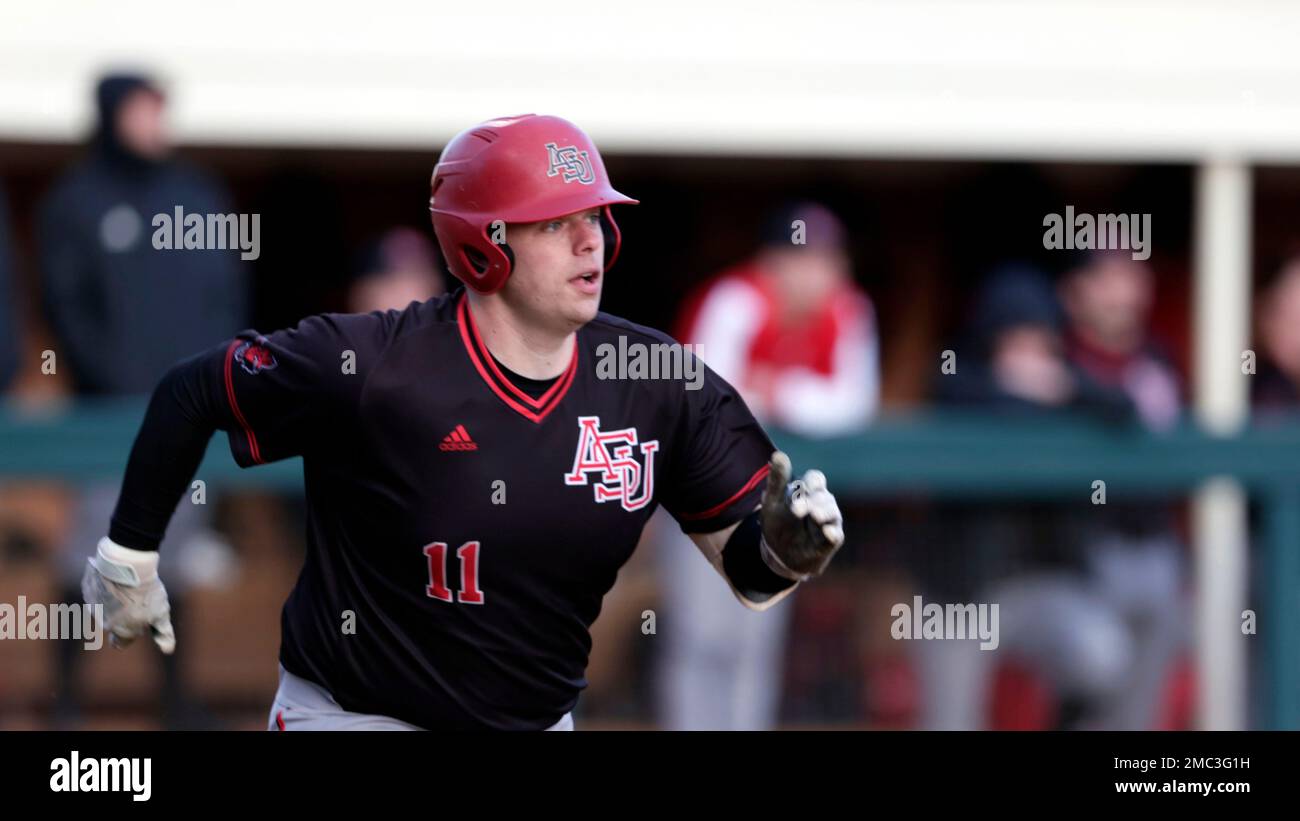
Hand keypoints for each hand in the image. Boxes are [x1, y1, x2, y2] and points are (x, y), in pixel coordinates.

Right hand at [82, 537, 175, 652]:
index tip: (136, 624)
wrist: (126, 567)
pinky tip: (115, 576)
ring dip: (113, 599)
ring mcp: (93, 606)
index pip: (120, 643)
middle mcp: (104, 623)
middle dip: (123, 615)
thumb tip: (168, 650)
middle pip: (114, 623)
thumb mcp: (161, 613)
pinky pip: (96, 589)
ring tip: (127, 585)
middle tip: (136, 599)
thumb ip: (163, 633)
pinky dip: (104, 585)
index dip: (129, 635)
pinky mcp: (88, 589)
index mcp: (122, 632)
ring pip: (103, 606)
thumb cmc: (146, 593)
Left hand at [758, 451, 844, 580]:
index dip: (812, 482)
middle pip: (824, 497)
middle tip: (797, 508)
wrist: (777, 554)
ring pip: (832, 514)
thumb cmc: (778, 523)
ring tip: (815, 516)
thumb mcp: (773, 502)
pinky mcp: (829, 543)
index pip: (816, 480)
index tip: (803, 486)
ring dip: (824, 513)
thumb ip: (777, 480)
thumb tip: (778, 455)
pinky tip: (828, 532)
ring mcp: (827, 523)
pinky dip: (833, 534)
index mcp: (809, 492)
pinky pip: (835, 536)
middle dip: (812, 501)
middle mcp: (822, 505)